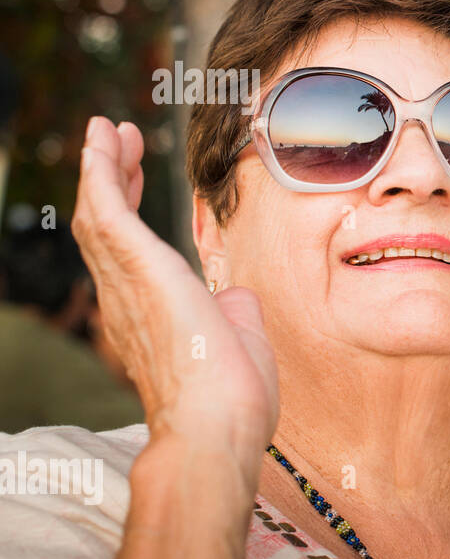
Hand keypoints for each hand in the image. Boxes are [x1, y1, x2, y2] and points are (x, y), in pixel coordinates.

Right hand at [72, 117, 279, 483]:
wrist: (218, 428)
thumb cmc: (233, 400)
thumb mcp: (239, 341)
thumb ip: (234, 310)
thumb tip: (236, 293)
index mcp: (150, 317)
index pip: (130, 254)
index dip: (127, 210)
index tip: (131, 175)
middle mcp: (126, 301)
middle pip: (107, 227)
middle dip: (112, 178)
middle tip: (118, 139)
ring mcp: (126, 287)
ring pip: (100, 214)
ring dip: (104, 168)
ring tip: (110, 131)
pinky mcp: (137, 272)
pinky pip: (107, 213)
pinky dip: (101, 175)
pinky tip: (105, 146)